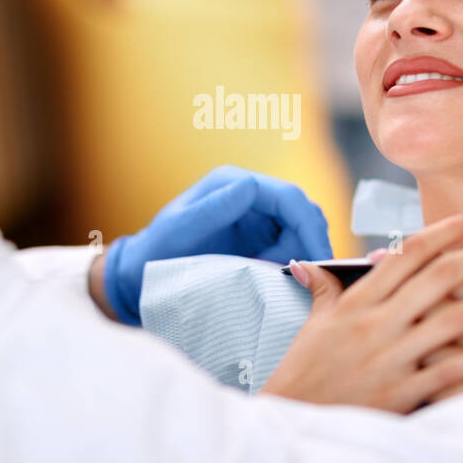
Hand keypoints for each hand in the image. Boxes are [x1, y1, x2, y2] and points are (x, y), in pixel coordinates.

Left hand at [103, 166, 332, 324]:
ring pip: (301, 228)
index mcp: (234, 183)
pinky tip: (277, 279)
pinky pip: (291, 244)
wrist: (145, 272)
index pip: (288, 196)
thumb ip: (213, 209)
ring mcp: (256, 215)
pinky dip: (293, 261)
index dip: (308, 226)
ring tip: (279, 278)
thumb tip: (250, 186)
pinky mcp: (259, 237)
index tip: (316, 259)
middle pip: (302, 211)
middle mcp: (249, 194)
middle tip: (299, 276)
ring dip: (301, 253)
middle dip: (309, 242)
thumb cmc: (158, 250)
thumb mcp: (180, 230)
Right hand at [259, 214, 462, 412]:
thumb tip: (309, 265)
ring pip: (452, 320)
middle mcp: (377, 323)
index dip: (448, 231)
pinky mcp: (401, 391)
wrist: (293, 417)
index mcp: (358, 300)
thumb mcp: (313, 324)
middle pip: (440, 278)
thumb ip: (323, 290)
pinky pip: (449, 369)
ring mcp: (390, 357)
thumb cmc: (305, 370)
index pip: (409, 253)